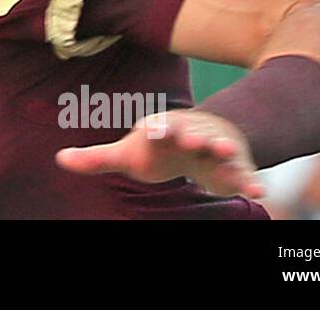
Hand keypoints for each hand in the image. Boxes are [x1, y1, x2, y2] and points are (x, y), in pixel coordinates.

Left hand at [55, 109, 265, 199]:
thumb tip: (59, 159)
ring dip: (224, 151)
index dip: (156, 129)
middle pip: (190, 134)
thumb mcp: (129, 154)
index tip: (151, 130)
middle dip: (190, 136)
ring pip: (220, 149)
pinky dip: (251, 180)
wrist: (203, 138)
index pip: (158, 127)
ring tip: (228, 155)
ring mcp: (215, 148)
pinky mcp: (235, 165)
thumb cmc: (158, 146)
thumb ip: (97, 158)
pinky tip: (259, 191)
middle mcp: (191, 134)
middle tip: (190, 140)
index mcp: (164, 129)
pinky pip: (244, 173)